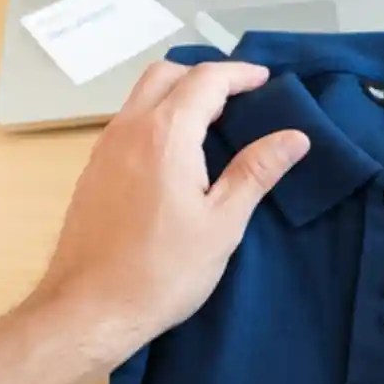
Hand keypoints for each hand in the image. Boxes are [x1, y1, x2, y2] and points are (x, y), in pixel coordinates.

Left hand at [35, 61, 309, 359]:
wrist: (90, 310)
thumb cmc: (162, 272)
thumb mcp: (222, 224)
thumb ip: (256, 172)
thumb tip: (294, 138)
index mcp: (165, 135)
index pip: (205, 80)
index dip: (239, 74)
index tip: (265, 80)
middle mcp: (128, 130)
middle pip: (166, 75)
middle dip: (204, 75)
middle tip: (239, 95)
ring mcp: (104, 149)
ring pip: (141, 96)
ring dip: (178, 94)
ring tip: (213, 121)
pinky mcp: (93, 171)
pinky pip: (128, 123)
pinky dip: (157, 118)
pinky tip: (177, 154)